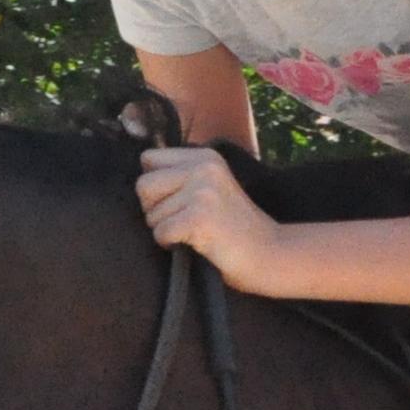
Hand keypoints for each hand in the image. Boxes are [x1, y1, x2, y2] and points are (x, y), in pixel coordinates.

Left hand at [134, 144, 290, 290]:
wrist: (270, 254)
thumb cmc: (235, 227)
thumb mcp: (212, 186)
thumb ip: (181, 176)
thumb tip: (139, 181)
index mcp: (204, 156)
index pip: (148, 159)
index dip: (155, 185)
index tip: (177, 201)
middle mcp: (202, 167)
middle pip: (143, 185)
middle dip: (155, 209)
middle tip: (183, 221)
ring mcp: (202, 191)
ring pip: (150, 213)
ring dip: (166, 229)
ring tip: (195, 233)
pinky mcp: (198, 218)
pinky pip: (160, 232)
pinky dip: (170, 244)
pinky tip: (194, 244)